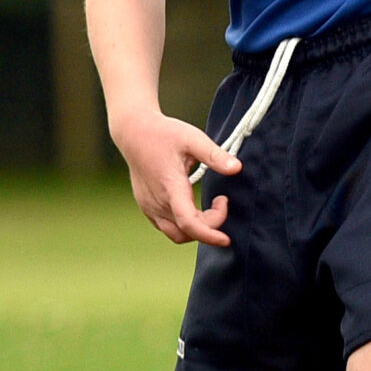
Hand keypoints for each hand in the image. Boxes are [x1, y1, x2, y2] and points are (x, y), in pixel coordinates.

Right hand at [114, 110, 240, 247]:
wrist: (134, 133)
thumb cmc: (163, 134)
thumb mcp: (192, 139)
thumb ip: (214, 155)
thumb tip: (237, 168)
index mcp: (170, 187)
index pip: (189, 223)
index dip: (210, 235)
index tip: (227, 237)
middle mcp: (157, 202)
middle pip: (187, 232)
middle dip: (210, 226)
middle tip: (222, 201)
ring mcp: (149, 207)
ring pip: (176, 234)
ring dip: (197, 229)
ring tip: (210, 208)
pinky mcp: (146, 207)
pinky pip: (167, 227)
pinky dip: (185, 226)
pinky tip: (194, 208)